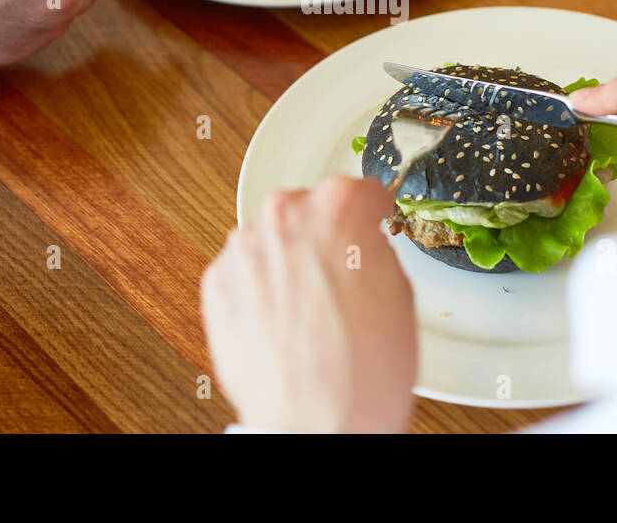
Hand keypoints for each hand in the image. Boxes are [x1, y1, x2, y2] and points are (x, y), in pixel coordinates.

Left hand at [201, 176, 416, 432]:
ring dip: (287, 264)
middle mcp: (285, 216)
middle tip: (341, 281)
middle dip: (324, 238)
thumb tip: (364, 245)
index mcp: (338, 207)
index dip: (372, 214)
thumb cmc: (361, 373)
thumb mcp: (401, 295)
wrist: (314, 425)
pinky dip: (258, 292)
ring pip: (271, 242)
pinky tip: (281, 325)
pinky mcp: (215, 284)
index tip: (372, 224)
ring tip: (308, 313)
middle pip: (309, 211)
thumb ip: (375, 250)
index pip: (361, 191)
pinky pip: (242, 274)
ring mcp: (244, 249)